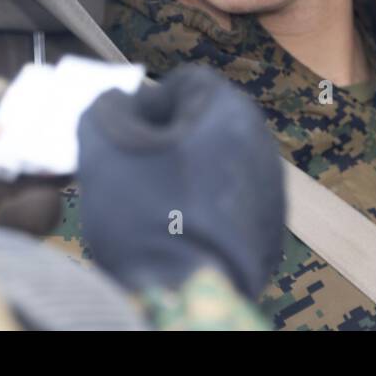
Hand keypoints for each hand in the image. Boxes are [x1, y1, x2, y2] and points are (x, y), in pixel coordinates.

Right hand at [76, 64, 284, 298]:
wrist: (184, 293)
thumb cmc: (145, 209)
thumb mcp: (104, 142)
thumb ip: (107, 106)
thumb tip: (119, 103)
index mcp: (228, 108)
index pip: (186, 82)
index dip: (149, 104)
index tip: (127, 136)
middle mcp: (260, 140)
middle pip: (206, 122)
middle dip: (170, 139)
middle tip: (136, 170)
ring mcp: (272, 186)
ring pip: (219, 162)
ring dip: (188, 174)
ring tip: (156, 205)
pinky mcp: (271, 228)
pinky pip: (231, 201)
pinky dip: (206, 208)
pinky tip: (180, 230)